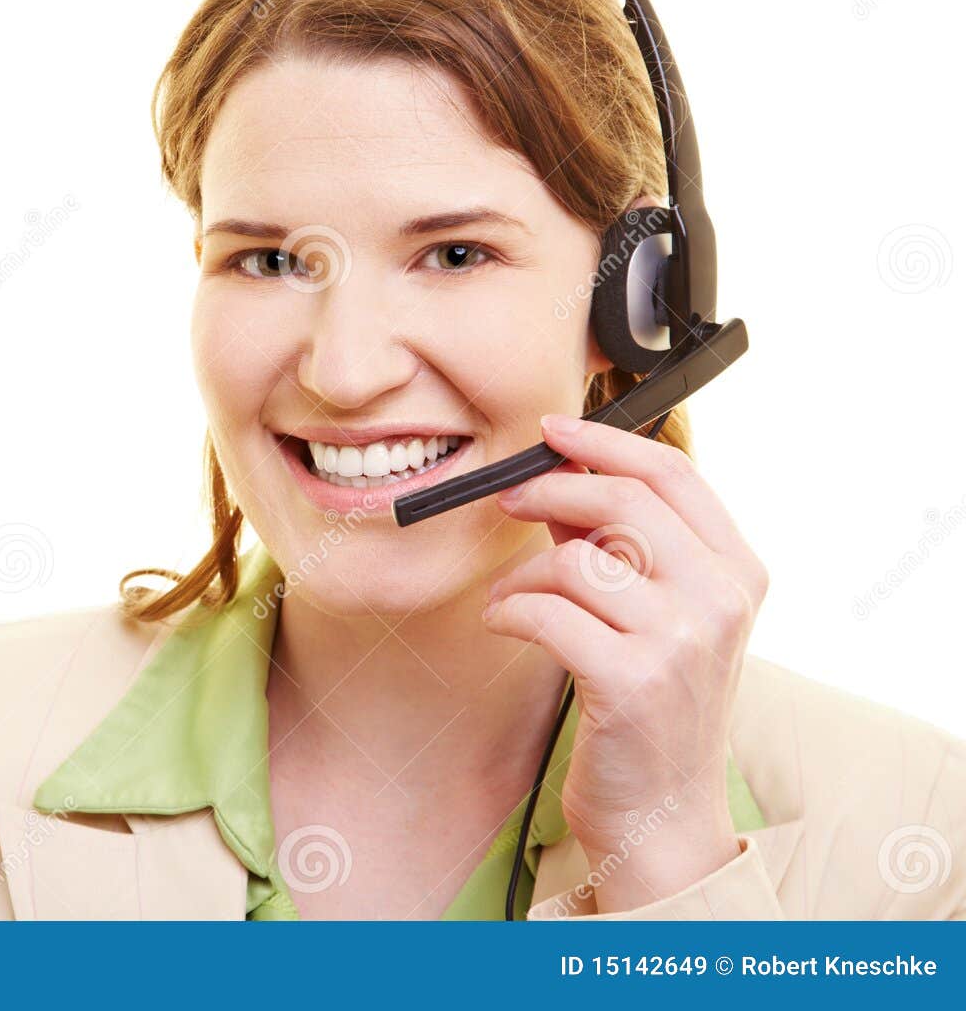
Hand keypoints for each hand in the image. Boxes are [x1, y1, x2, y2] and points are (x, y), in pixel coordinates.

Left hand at [480, 413, 769, 912]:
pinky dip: (509, 611)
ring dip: (522, 572)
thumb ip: (620, 545)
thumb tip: (558, 478)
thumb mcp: (658, 614)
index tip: (551, 430)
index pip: (674, 472)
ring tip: (509, 598)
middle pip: (624, 498)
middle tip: (509, 501)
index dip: (605, 441)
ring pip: (574, 559)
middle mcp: (720, 599)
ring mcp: (681, 640)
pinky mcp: (632, 681)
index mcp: (738, 570)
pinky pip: (545, 612)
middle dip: (550, 488)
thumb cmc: (653, 707)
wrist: (663, 814)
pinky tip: (506, 624)